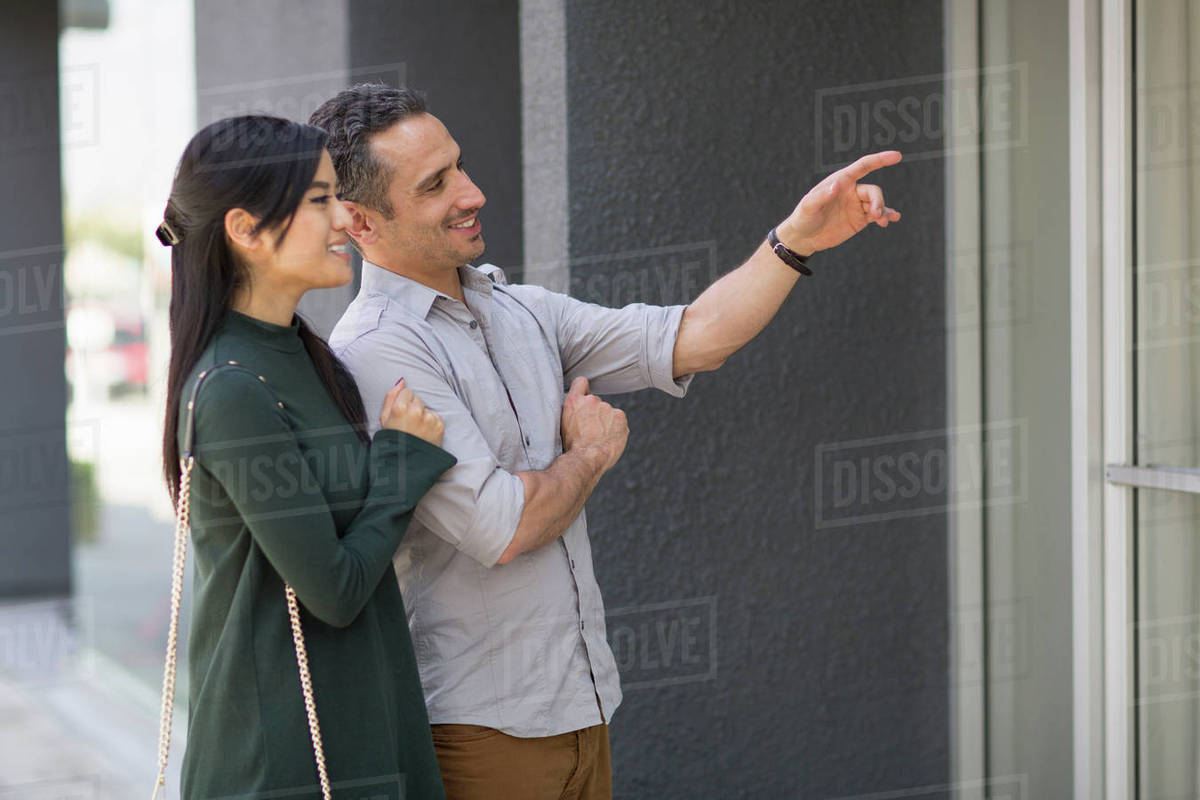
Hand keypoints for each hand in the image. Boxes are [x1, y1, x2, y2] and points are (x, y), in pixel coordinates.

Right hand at [379, 378, 444, 446]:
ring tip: (416, 430)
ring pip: (426, 408)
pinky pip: (435, 417)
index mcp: (400, 408)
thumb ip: (391, 396)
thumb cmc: (392, 438)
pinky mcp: (439, 426)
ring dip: (423, 416)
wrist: (405, 461)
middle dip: (413, 408)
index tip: (401, 413)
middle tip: (408, 423)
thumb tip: (402, 381)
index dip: (403, 402)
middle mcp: (416, 411)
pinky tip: (424, 433)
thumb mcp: (384, 417)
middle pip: (417, 399)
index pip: (407, 391)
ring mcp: (429, 419)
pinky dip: (431, 423)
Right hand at [560, 376, 627, 471]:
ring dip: (606, 421)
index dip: (584, 390)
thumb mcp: (563, 425)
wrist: (585, 459)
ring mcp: (607, 407)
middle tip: (590, 430)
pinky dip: (616, 428)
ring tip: (599, 438)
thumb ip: (572, 411)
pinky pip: (619, 420)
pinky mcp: (620, 416)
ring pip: (608, 412)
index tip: (585, 399)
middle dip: (594, 413)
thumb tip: (578, 411)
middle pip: (595, 402)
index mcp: (574, 401)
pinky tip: (609, 439)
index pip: (581, 382)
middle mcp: (591, 400)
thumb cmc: (572, 448)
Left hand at [777, 150, 902, 254]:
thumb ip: (821, 196)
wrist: (804, 237)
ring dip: (882, 210)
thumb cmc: (804, 217)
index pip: (864, 166)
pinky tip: (893, 218)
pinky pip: (878, 215)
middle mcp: (851, 191)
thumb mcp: (809, 207)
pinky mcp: (860, 219)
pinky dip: (887, 215)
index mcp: (841, 181)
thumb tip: (836, 185)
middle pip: (873, 191)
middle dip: (878, 201)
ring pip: (877, 203)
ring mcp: (857, 205)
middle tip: (875, 215)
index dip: (880, 160)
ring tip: (882, 221)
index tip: (897, 156)